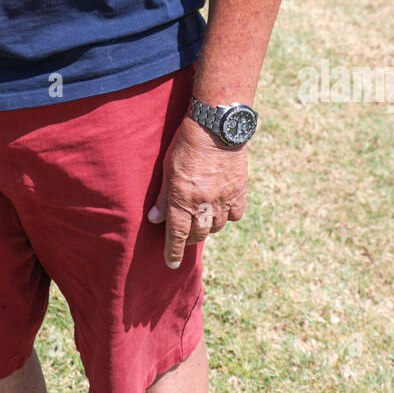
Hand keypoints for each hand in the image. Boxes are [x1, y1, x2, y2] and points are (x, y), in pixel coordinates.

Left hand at [148, 116, 247, 268]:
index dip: (172, 252)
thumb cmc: (186, 144)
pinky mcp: (239, 192)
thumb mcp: (167, 169)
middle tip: (185, 234)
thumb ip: (163, 197)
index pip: (176, 235)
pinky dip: (227, 214)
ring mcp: (223, 200)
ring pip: (216, 226)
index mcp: (182, 200)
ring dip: (207, 226)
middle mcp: (203, 204)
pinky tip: (221, 206)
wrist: (216, 127)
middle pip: (197, 234)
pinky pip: (235, 214)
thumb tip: (154, 219)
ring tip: (201, 217)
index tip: (171, 264)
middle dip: (189, 238)